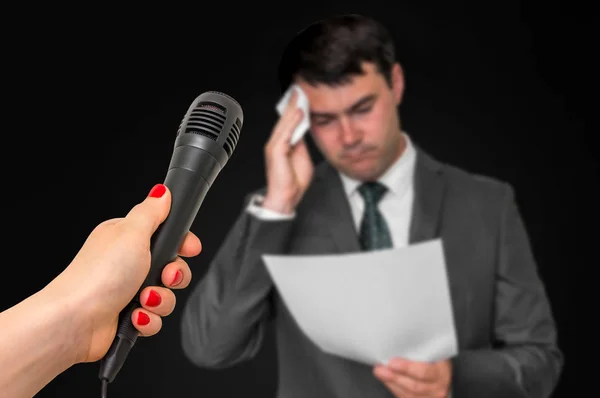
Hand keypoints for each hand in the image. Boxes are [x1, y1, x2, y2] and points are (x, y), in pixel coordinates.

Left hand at [47, 183, 201, 362]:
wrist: (76, 320)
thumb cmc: (99, 274)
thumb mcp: (132, 232)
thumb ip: (152, 211)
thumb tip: (161, 192)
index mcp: (128, 239)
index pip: (166, 237)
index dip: (182, 245)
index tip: (189, 249)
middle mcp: (128, 264)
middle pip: (172, 268)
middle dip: (174, 276)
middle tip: (164, 276)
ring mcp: (128, 291)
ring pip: (166, 295)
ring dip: (161, 300)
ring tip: (144, 299)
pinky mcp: (128, 315)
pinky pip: (155, 318)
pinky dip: (149, 319)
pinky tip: (136, 315)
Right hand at [263, 90, 313, 213]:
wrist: (286, 198)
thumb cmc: (293, 182)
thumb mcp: (302, 157)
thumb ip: (301, 143)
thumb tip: (303, 130)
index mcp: (282, 144)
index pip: (287, 123)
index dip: (293, 109)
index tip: (300, 96)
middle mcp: (276, 143)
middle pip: (284, 120)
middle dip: (291, 104)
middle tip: (299, 90)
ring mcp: (274, 147)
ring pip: (284, 124)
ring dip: (292, 110)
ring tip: (299, 96)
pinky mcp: (275, 152)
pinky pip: (285, 134)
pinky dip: (292, 123)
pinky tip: (299, 114)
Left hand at [373, 357, 451, 397]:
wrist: (443, 377)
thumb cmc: (436, 362)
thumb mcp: (434, 353)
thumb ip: (420, 350)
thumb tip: (399, 343)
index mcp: (441, 372)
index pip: (424, 371)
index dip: (407, 368)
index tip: (392, 362)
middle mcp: (437, 388)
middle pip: (414, 386)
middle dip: (395, 377)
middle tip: (381, 368)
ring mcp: (429, 397)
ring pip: (408, 394)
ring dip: (391, 383)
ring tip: (380, 373)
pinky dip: (393, 388)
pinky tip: (386, 380)